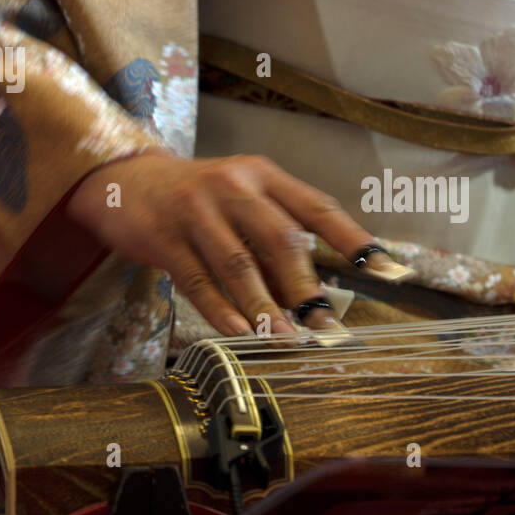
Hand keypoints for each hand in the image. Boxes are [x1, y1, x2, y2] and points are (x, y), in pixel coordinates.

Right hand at [67, 150, 381, 338]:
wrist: (125, 179)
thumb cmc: (199, 198)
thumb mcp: (242, 201)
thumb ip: (273, 239)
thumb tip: (313, 297)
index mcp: (264, 175)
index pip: (318, 208)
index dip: (354, 240)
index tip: (388, 271)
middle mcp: (234, 186)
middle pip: (279, 239)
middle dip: (304, 288)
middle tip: (324, 326)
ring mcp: (196, 210)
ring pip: (238, 264)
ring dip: (264, 307)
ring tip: (284, 340)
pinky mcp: (163, 236)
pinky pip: (197, 280)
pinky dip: (220, 310)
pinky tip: (238, 333)